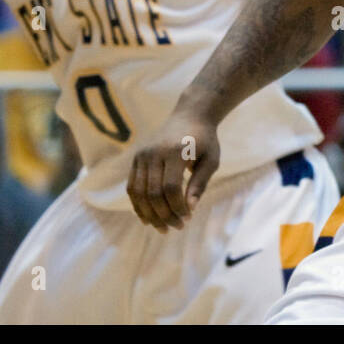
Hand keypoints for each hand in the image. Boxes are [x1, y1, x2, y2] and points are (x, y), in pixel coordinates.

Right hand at [127, 106, 219, 232]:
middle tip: (177, 227)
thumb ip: (200, 184)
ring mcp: (142, 154)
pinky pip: (132, 186)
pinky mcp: (136, 158)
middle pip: (152, 192)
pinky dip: (138, 204)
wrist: (190, 116)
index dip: (177, 207)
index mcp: (175, 151)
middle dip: (164, 215)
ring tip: (163, 228)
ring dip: (149, 214)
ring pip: (138, 192)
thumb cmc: (205, 140)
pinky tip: (148, 218)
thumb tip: (190, 209)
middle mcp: (154, 152)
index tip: (188, 218)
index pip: (170, 187)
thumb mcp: (211, 160)